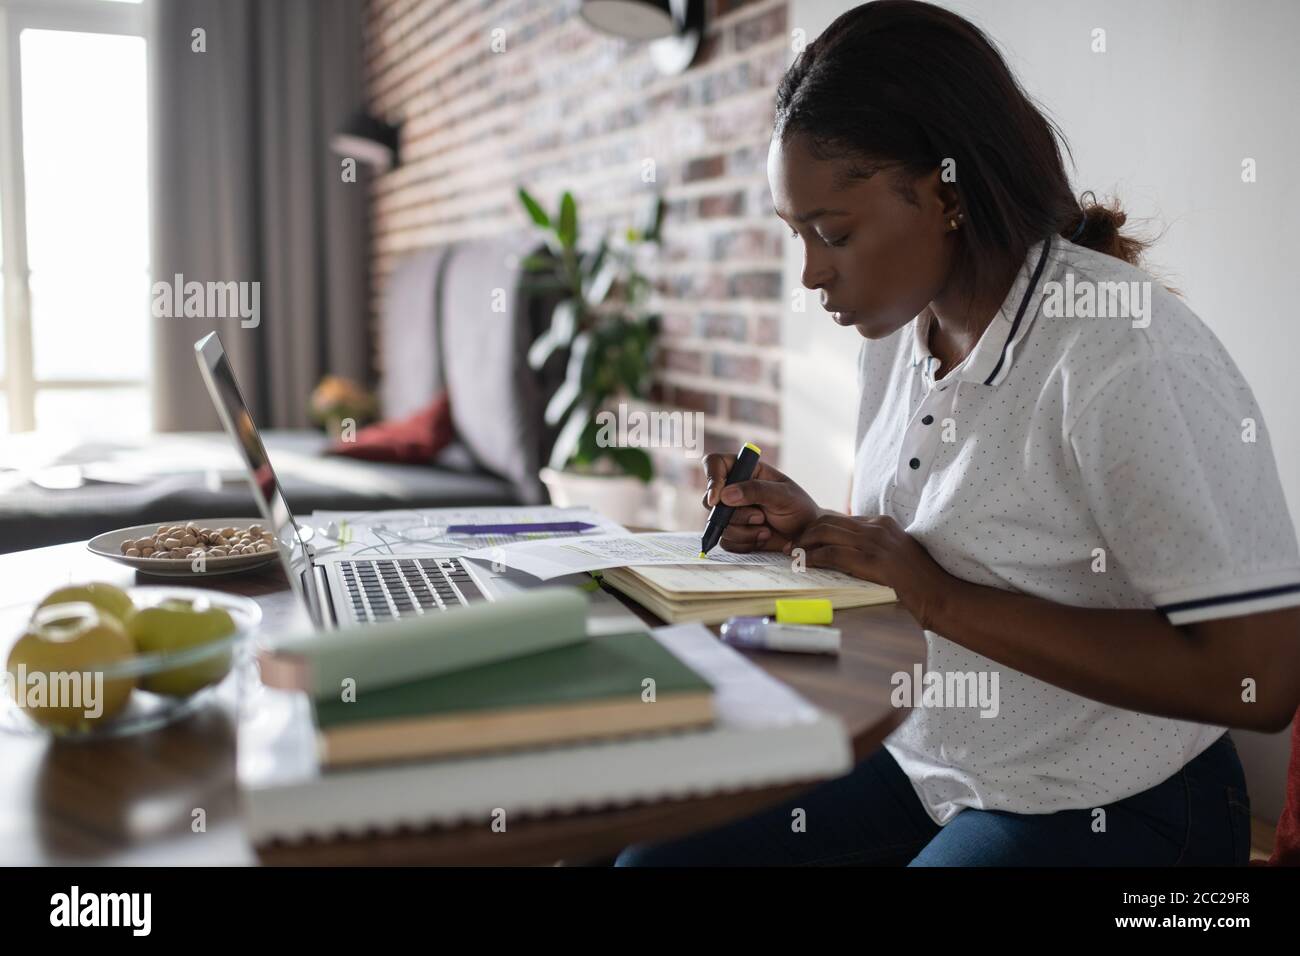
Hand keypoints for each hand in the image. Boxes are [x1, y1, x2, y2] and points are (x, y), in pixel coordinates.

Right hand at [700, 454, 823, 552]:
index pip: (715, 464)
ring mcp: (731, 513)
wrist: (806, 536)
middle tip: (760, 517)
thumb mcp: (782, 494)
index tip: (717, 499)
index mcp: (746, 471)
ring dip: (743, 531)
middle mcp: (734, 490)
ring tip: (766, 529)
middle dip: (735, 514)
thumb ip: (756, 490)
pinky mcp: (733, 533)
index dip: (712, 479)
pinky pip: (725, 541)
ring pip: (718, 524)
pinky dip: (744, 543)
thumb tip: (725, 495)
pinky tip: (762, 538)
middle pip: (710, 500)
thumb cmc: (798, 508)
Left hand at [787, 513, 954, 627]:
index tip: (804, 538)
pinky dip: (813, 557)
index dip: (818, 527)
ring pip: (825, 533)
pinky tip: (805, 564)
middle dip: (805, 532)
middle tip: (792, 546)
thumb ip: (874, 547)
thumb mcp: (895, 553)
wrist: (938, 593)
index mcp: (882, 523)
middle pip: (828, 521)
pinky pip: (832, 553)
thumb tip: (845, 553)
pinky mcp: (870, 560)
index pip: (840, 518)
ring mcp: (874, 542)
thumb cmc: (918, 580)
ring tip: (794, 554)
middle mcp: (876, 527)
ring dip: (804, 543)